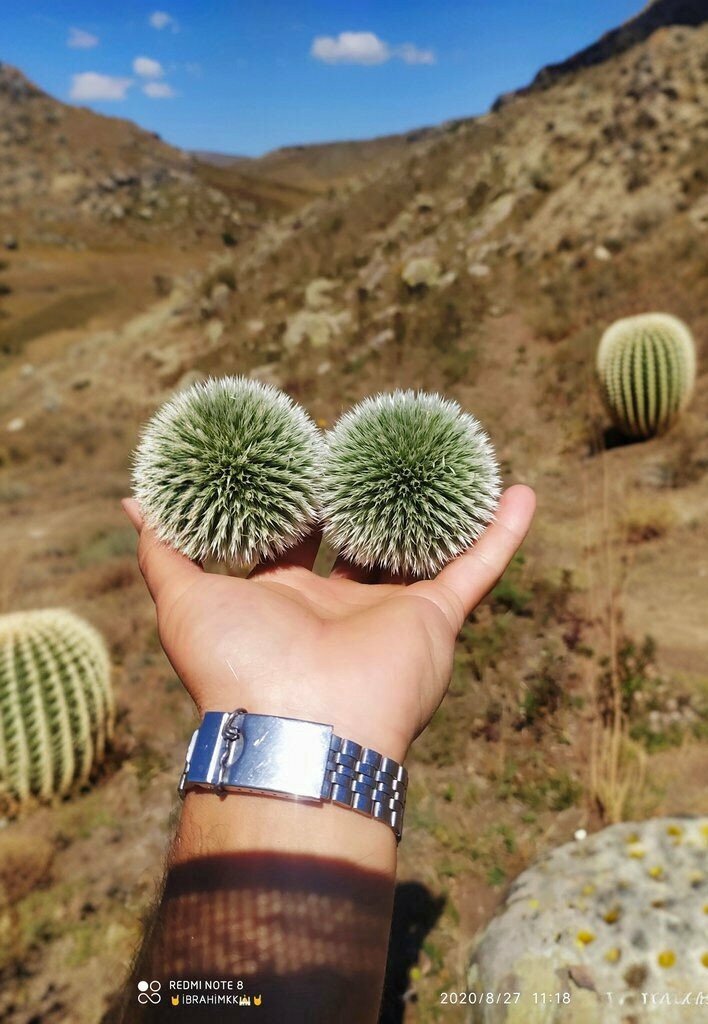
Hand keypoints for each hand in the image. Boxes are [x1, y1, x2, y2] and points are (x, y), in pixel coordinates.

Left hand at [123, 486, 534, 761]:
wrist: (301, 728)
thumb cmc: (236, 664)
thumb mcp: (184, 598)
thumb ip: (164, 551)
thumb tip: (133, 503)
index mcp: (283, 598)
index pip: (292, 538)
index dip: (295, 497)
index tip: (299, 452)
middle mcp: (338, 605)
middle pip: (358, 540)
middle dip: (364, 498)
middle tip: (369, 447)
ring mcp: (390, 612)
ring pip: (423, 549)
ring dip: (439, 509)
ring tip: (451, 461)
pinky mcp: (435, 619)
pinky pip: (477, 569)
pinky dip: (502, 534)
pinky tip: (518, 491)